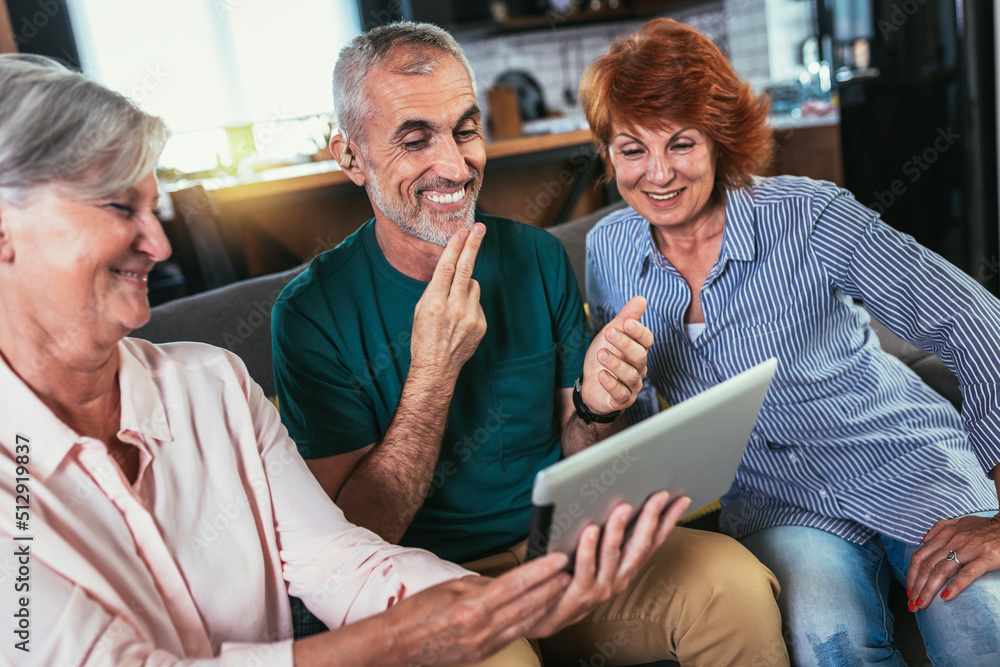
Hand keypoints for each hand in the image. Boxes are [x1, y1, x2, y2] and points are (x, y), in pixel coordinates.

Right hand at [388, 553, 571, 665]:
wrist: (399, 645)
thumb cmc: (418, 613)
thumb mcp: (451, 588)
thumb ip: (481, 584)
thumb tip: (505, 581)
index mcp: (473, 607)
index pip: (515, 585)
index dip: (540, 571)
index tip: (558, 559)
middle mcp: (483, 628)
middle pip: (526, 605)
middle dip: (552, 588)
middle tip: (571, 572)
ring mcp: (485, 643)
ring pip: (525, 622)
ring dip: (548, 605)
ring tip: (564, 589)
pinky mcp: (484, 652)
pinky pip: (515, 635)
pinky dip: (532, 621)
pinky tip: (544, 612)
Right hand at [410, 224, 487, 382]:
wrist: (436, 368)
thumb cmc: (423, 337)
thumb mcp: (421, 310)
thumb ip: (435, 289)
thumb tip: (450, 268)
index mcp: (434, 304)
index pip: (446, 268)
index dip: (455, 247)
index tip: (462, 231)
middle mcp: (454, 309)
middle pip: (466, 269)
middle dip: (473, 246)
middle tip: (479, 228)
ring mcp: (470, 318)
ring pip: (473, 285)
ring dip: (465, 285)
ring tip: (454, 303)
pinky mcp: (481, 325)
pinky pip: (477, 302)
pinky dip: (470, 303)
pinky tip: (460, 318)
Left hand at [527, 491, 689, 636]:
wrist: (549, 618)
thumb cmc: (572, 582)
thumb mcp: (598, 559)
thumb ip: (609, 537)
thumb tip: (619, 503)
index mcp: (626, 569)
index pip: (653, 542)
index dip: (669, 522)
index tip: (680, 500)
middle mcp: (619, 579)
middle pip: (639, 546)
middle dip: (651, 518)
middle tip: (659, 495)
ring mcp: (601, 588)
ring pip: (613, 555)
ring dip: (619, 530)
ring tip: (623, 508)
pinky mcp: (580, 594)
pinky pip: (585, 568)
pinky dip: (589, 549)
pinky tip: (590, 530)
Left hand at [581, 296, 653, 414]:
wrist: (590, 385)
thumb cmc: (604, 357)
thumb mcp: (611, 334)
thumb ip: (625, 317)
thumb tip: (641, 299)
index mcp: (638, 350)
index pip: (647, 340)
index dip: (638, 331)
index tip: (626, 322)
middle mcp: (639, 368)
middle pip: (640, 356)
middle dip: (625, 344)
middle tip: (609, 333)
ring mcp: (632, 385)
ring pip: (630, 375)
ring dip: (615, 363)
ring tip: (601, 354)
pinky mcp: (622, 399)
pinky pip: (621, 394)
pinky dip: (611, 384)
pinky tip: (602, 375)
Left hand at [907, 513, 999, 609]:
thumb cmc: (984, 527)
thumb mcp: (959, 522)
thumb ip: (940, 529)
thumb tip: (923, 539)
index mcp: (945, 534)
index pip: (919, 556)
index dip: (911, 575)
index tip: (908, 590)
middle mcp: (953, 541)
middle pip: (927, 566)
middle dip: (917, 587)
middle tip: (912, 605)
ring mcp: (969, 548)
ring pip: (942, 570)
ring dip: (929, 589)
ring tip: (922, 604)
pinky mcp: (986, 557)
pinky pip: (967, 573)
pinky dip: (955, 585)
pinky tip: (946, 597)